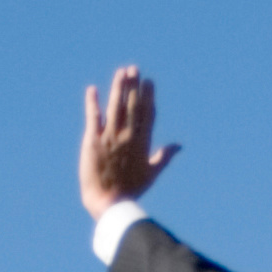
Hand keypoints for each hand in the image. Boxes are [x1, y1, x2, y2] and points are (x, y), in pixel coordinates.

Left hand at [79, 64, 180, 216]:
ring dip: (118, 87)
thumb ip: (165, 156)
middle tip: (134, 68)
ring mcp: (110, 137)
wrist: (109, 202)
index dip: (148, 96)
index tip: (148, 81)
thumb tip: (179, 145)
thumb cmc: (131, 191)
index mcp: (142, 142)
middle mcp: (128, 136)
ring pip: (115, 106)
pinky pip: (93, 117)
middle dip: (134, 86)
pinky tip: (92, 89)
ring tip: (121, 72)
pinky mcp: (93, 141)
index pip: (147, 113)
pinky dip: (92, 103)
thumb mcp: (152, 173)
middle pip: (132, 105)